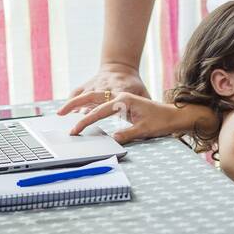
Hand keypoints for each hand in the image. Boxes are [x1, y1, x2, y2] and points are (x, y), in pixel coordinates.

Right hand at [59, 88, 183, 144]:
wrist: (173, 112)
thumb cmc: (161, 120)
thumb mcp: (146, 129)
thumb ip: (129, 134)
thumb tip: (113, 139)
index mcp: (125, 100)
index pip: (100, 111)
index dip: (86, 121)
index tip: (75, 130)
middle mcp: (119, 94)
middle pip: (91, 96)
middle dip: (74, 105)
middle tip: (60, 115)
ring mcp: (118, 94)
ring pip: (92, 94)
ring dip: (77, 101)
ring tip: (61, 111)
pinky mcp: (119, 98)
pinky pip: (97, 96)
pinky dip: (85, 99)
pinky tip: (75, 107)